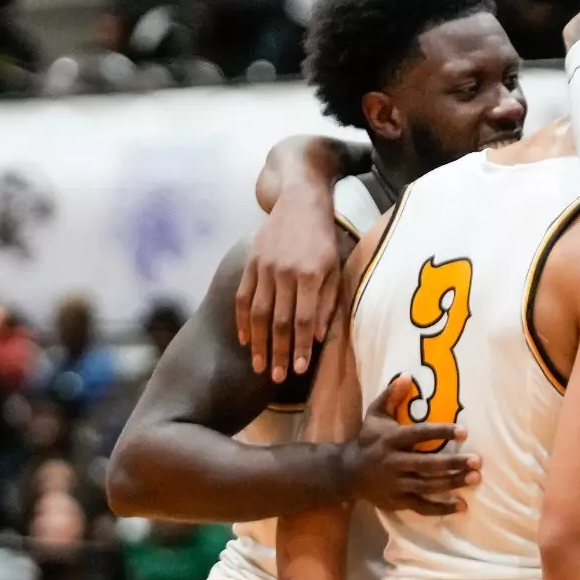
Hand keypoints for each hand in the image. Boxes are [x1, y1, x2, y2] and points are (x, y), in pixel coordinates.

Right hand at [237, 178, 344, 383]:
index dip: (299, 347)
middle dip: (277, 353)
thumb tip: (315, 338)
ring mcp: (264, 268)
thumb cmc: (324, 240)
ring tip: (259, 366)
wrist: (300, 201)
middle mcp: (285, 272)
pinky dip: (243, 321)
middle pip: (279, 321)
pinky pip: (243, 297)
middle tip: (275, 378)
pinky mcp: (250, 263)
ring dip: (258, 343)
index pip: (303, 320)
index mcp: (311, 275)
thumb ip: (328, 303)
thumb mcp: (336, 268)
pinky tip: (244, 340)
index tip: (297, 370)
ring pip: (258, 313)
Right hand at [342, 376, 480, 513]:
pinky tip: (462, 506)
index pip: (419, 434)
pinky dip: (441, 509)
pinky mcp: (398, 502)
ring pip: (428, 486)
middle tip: (478, 461)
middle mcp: (394, 463)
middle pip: (427, 464)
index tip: (464, 432)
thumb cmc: (368, 440)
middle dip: (453, 463)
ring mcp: (396, 484)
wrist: (347, 473)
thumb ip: (391, 395)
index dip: (442, 432)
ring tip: (475, 479)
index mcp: (391, 440)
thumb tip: (407, 375)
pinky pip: (422, 507)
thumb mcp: (375, 415)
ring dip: (453, 483)